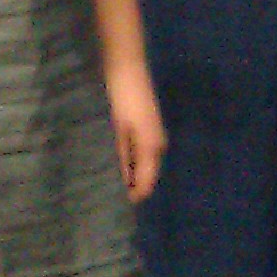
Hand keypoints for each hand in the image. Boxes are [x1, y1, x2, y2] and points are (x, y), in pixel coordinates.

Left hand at [106, 58, 166, 201]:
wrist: (128, 69)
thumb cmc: (122, 98)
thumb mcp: (120, 130)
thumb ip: (124, 156)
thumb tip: (127, 182)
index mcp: (152, 147)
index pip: (147, 181)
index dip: (137, 194)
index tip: (125, 207)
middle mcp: (158, 144)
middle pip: (149, 174)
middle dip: (136, 186)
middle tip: (118, 199)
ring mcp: (156, 135)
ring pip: (147, 164)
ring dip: (135, 174)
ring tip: (118, 186)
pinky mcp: (150, 128)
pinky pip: (144, 152)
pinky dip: (134, 161)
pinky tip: (123, 165)